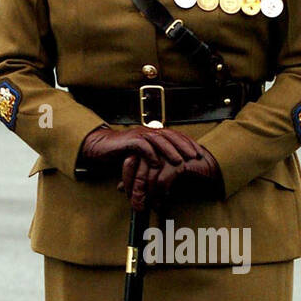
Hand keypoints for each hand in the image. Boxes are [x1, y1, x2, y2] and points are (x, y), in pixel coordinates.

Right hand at [79, 125, 196, 174]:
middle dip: (184, 145)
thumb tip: (172, 170)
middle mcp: (148, 131)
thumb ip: (156, 159)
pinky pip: (142, 146)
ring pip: (158, 140)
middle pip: (171, 135)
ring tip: (180, 161)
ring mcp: (138, 135)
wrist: (100, 147)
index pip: (175, 136)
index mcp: (154, 134)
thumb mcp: (143, 156)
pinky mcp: (128, 141)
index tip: (200, 153)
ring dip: (170, 150)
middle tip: (195, 156)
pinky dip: (150, 154)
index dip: (188, 143)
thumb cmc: (123, 153)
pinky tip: (157, 162)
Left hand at [120, 137, 220, 210]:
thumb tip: (119, 188)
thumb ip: (139, 179)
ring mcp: (167, 155)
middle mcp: (157, 149)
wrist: (210, 168)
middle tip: (136, 207)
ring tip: (146, 208)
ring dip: (146, 196)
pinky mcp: (177, 164)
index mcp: (151, 149)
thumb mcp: (158, 175)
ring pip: (148, 177)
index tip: (126, 196)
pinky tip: (160, 205)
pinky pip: (162, 181)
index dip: (126, 180)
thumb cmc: (182, 172)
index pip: (129, 163)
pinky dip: (159, 196)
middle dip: (134, 190)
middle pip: (136, 170)